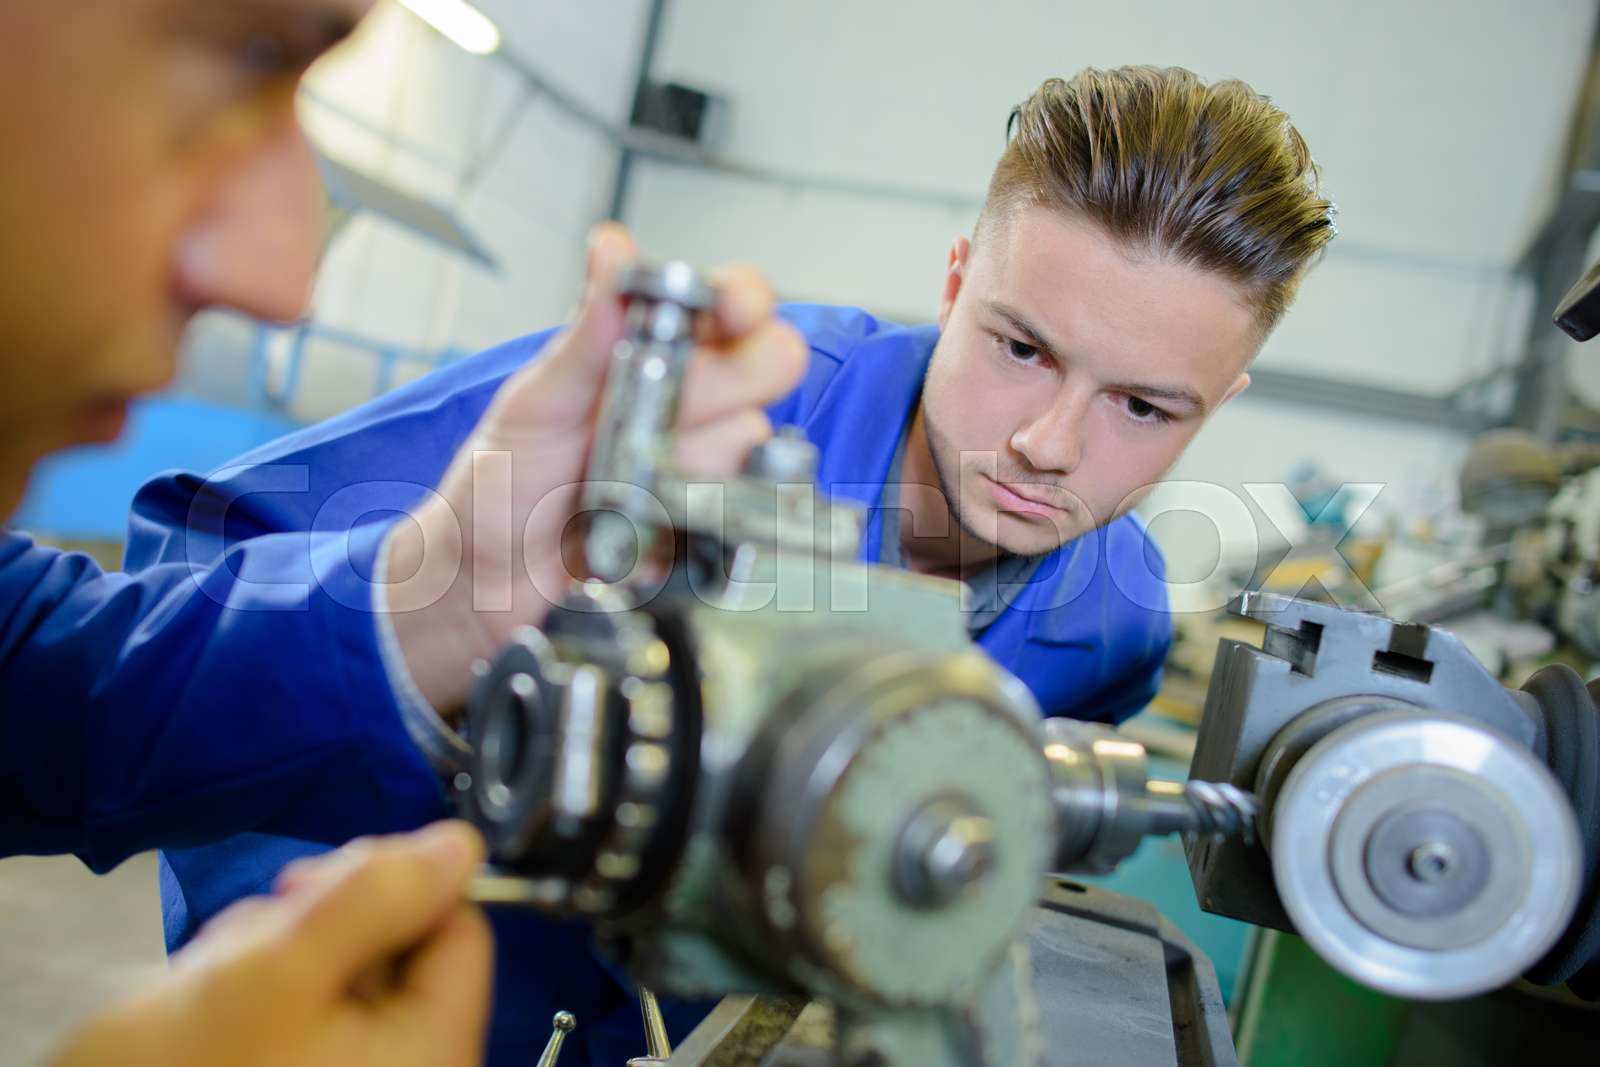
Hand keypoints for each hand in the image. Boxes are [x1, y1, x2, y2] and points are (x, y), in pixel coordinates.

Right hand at [48, 822, 490, 1066]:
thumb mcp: (275, 969)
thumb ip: (376, 897)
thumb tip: (462, 843)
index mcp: (435, 1049)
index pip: (460, 926)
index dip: (393, 884)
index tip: (308, 884)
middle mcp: (414, 1063)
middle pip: (401, 947)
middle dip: (318, 925)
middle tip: (248, 943)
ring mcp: (359, 1066)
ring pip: (345, 973)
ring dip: (278, 957)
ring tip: (214, 984)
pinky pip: (309, 1012)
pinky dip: (261, 995)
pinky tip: (209, 1011)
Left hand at [383, 223, 807, 712]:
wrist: (483, 584)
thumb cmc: (501, 483)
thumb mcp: (536, 402)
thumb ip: (588, 335)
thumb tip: (613, 249)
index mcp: (658, 350)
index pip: (735, 305)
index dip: (744, 301)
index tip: (730, 311)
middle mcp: (698, 404)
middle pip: (771, 367)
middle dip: (725, 385)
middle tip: (659, 413)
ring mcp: (713, 469)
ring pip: (755, 446)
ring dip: (691, 464)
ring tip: (620, 485)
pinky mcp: (718, 532)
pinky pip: (742, 520)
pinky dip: (693, 526)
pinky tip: (640, 532)